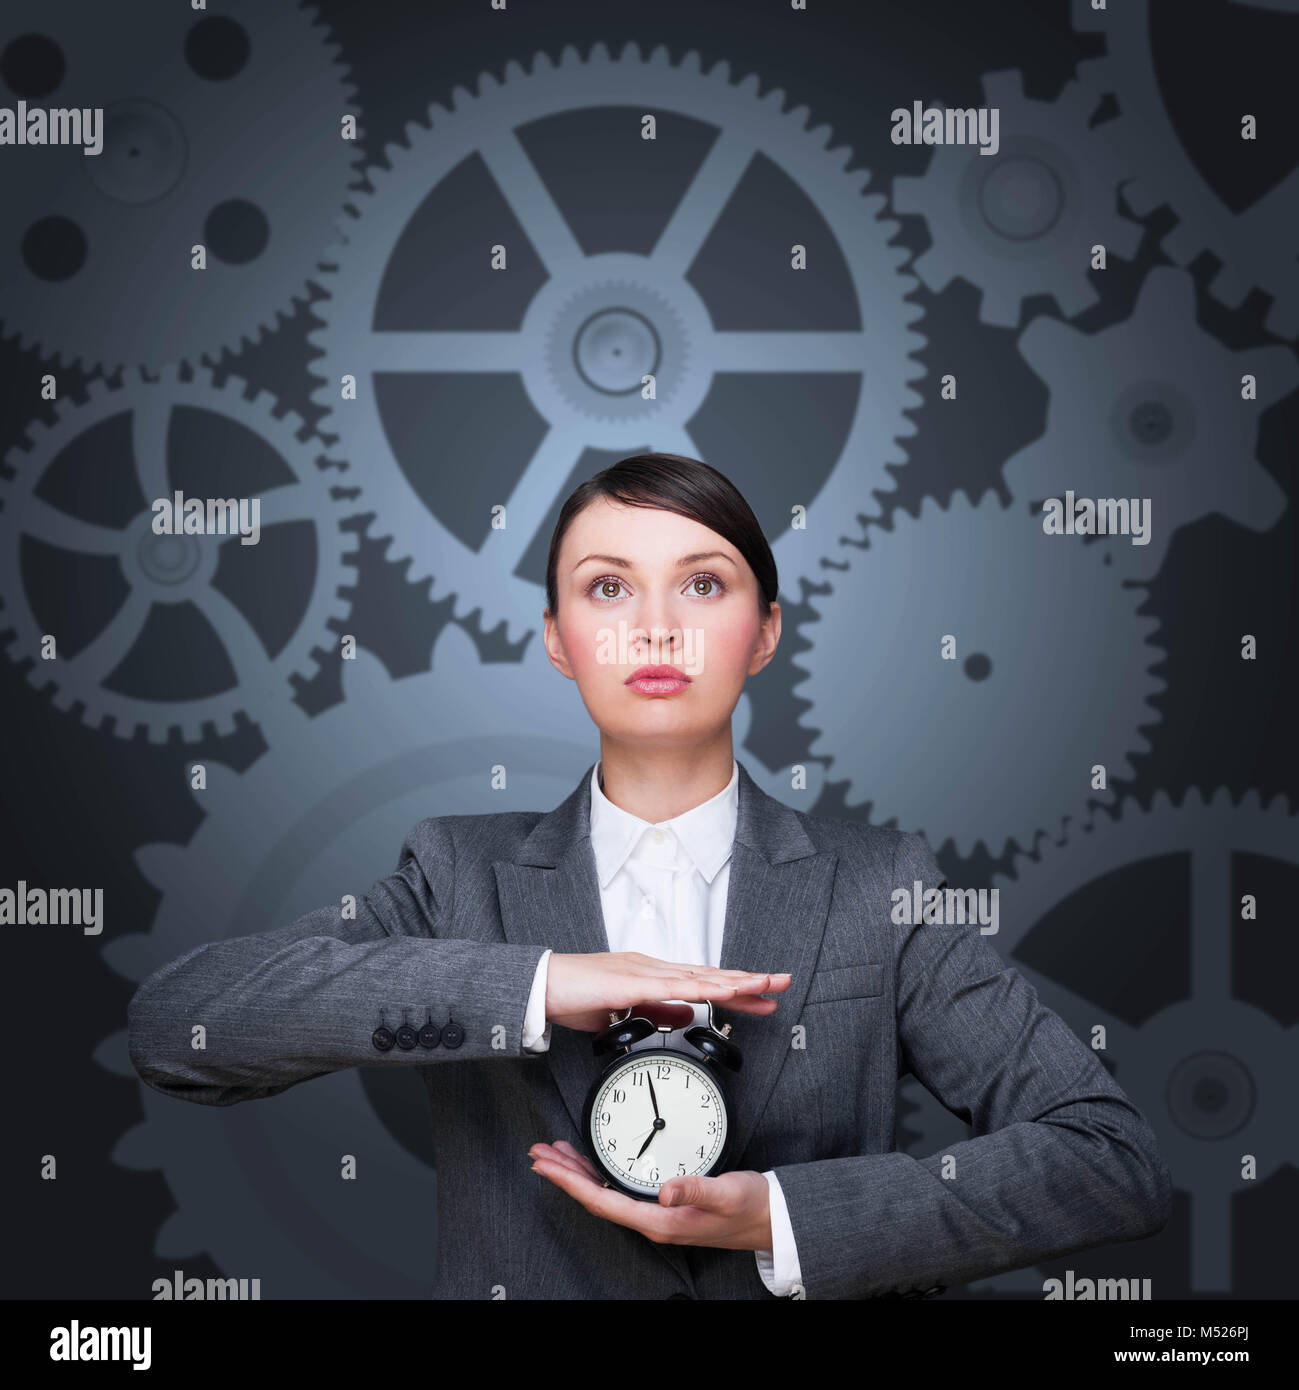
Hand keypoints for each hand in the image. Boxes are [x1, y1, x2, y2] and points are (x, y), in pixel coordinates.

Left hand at [527, 1140, 773, 1251]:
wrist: (772, 1219)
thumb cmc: (753, 1207)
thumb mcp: (727, 1193)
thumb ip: (697, 1190)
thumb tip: (666, 1190)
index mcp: (661, 1220)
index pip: (602, 1201)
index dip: (571, 1182)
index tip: (547, 1165)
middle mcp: (654, 1220)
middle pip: (596, 1197)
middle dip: (564, 1175)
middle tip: (539, 1154)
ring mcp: (658, 1214)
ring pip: (605, 1193)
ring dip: (578, 1173)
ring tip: (556, 1155)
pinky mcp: (666, 1205)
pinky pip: (620, 1189)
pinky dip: (600, 1173)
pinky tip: (593, 1163)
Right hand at [545, 951, 791, 1032]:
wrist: (543, 985)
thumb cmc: (576, 995)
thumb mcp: (625, 1009)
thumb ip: (655, 1010)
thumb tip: (685, 1015)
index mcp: (654, 976)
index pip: (704, 982)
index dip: (736, 989)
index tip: (764, 995)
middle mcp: (655, 968)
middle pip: (711, 974)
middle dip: (748, 980)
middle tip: (781, 982)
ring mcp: (645, 971)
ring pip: (700, 976)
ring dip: (734, 980)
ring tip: (764, 984)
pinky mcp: (632, 980)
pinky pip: (673, 985)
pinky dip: (701, 986)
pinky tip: (721, 989)